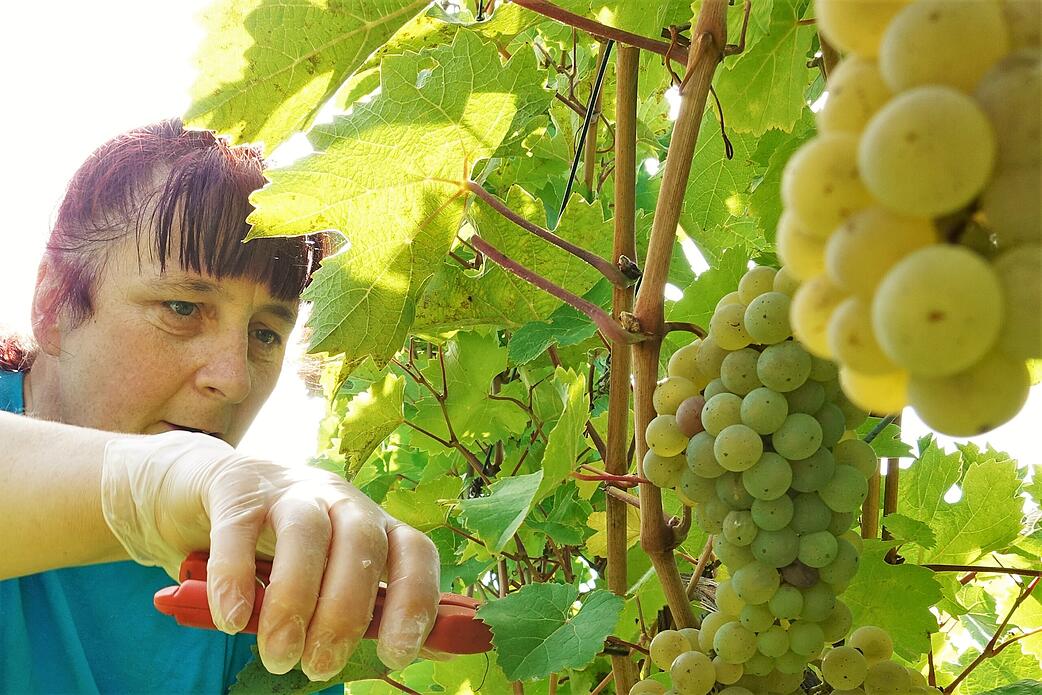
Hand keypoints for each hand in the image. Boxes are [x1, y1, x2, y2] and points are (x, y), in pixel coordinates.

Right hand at [101, 430, 439, 679]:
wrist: (202, 486)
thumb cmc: (277, 548)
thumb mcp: (324, 576)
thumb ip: (362, 609)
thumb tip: (409, 652)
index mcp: (371, 522)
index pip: (412, 551)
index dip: (414, 600)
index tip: (397, 654)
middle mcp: (339, 499)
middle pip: (362, 542)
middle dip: (346, 611)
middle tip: (321, 666)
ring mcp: (288, 488)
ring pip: (306, 532)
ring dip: (295, 599)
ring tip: (279, 655)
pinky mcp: (235, 487)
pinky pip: (239, 530)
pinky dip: (236, 577)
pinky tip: (231, 619)